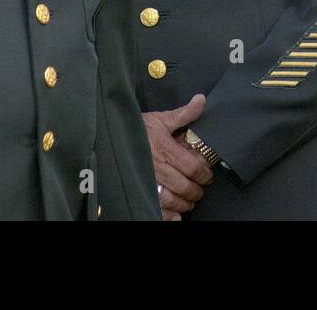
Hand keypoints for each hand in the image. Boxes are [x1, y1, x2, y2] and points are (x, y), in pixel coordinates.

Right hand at [142, 94, 211, 217]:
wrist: (109, 135)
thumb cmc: (136, 129)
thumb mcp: (160, 119)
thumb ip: (183, 113)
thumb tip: (201, 100)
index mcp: (165, 149)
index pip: (193, 167)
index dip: (205, 174)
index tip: (208, 175)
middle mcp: (157, 168)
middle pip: (185, 186)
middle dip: (196, 190)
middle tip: (200, 189)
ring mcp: (147, 182)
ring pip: (172, 200)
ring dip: (184, 203)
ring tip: (188, 201)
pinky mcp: (138, 191)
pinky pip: (156, 209)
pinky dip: (168, 215)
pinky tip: (175, 215)